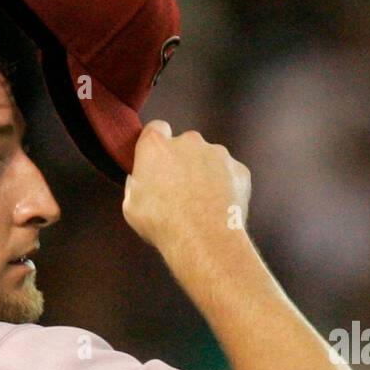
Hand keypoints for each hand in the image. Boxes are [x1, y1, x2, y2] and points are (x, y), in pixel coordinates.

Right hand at [122, 120, 250, 258]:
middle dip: (181, 162)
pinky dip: (224, 187)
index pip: (155, 129)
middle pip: (184, 145)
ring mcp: (217, 153)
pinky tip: (216, 209)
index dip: (155, 144)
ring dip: (204, 175)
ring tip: (199, 205)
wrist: (204, 239)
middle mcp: (189, 142)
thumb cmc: (163, 224)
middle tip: (177, 191)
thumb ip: (137, 184)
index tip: (155, 160)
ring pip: (209, 159)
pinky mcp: (239, 169)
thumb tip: (141, 181)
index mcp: (157, 147)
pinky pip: (229, 174)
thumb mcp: (131, 206)